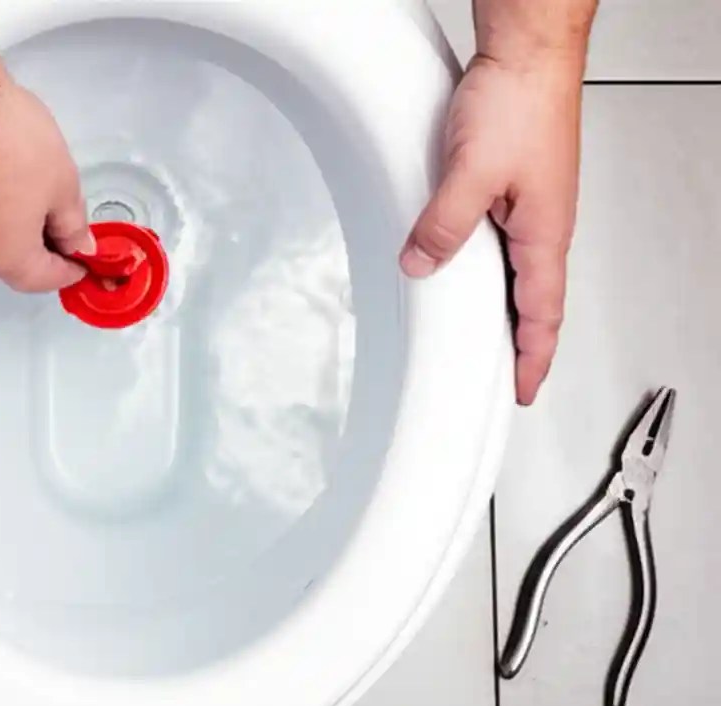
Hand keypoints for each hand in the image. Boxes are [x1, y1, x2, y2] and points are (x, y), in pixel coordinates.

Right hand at [0, 80, 94, 291]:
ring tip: (23, 186)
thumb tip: (78, 244)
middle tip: (58, 221)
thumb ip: (73, 223)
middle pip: (9, 260)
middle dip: (36, 244)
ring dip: (4, 222)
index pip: (41, 279)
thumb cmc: (3, 137)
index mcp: (5, 256)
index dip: (66, 271)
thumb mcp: (62, 182)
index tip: (80, 262)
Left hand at [399, 54, 582, 404]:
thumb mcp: (471, 173)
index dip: (532, 359)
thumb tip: (420, 264)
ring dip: (503, 305)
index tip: (522, 391)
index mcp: (544, 233)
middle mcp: (543, 224)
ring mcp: (530, 204)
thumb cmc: (519, 102)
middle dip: (520, 342)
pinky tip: (466, 265)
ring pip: (516, 269)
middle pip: (533, 299)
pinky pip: (501, 240)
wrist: (526, 54)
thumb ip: (444, 225)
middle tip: (503, 376)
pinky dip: (487, 267)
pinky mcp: (513, 184)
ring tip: (482, 335)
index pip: (542, 316)